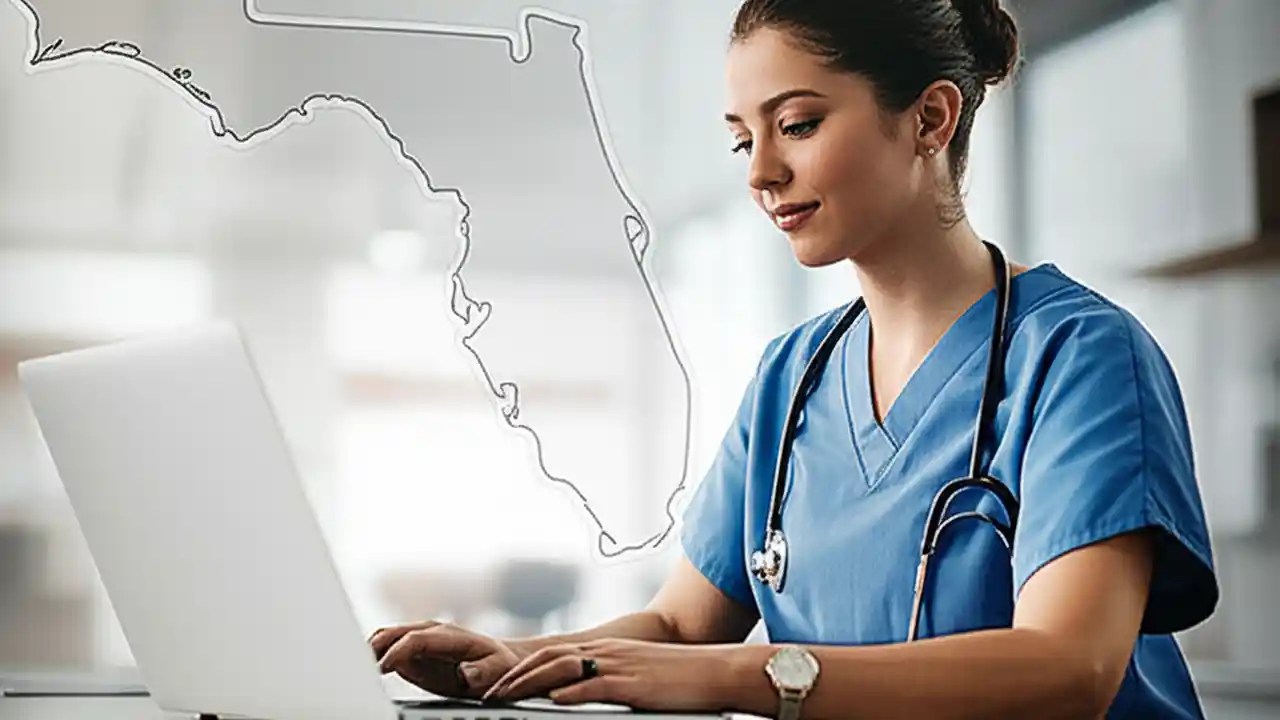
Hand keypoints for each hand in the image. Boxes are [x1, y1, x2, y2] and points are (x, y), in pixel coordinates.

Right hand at [368, 620, 521, 698]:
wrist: (499, 659)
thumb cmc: (499, 664)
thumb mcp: (497, 669)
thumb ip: (482, 671)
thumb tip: (465, 673)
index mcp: (449, 634)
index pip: (415, 639)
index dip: (396, 652)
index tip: (381, 669)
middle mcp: (430, 631)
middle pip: (393, 632)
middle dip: (373, 647)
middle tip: (356, 668)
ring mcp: (419, 637)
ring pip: (386, 636)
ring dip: (369, 649)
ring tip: (353, 669)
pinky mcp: (413, 649)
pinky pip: (387, 646)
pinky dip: (372, 654)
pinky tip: (362, 669)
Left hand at [482, 639, 736, 711]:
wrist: (715, 671)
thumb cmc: (679, 678)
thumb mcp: (635, 674)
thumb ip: (605, 680)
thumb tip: (574, 695)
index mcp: (605, 649)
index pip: (552, 654)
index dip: (521, 668)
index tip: (497, 684)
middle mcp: (606, 651)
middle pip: (547, 657)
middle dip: (513, 676)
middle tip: (486, 693)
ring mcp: (617, 665)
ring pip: (561, 667)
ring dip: (528, 682)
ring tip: (504, 697)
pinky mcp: (632, 682)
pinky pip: (594, 683)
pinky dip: (570, 691)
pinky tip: (553, 700)